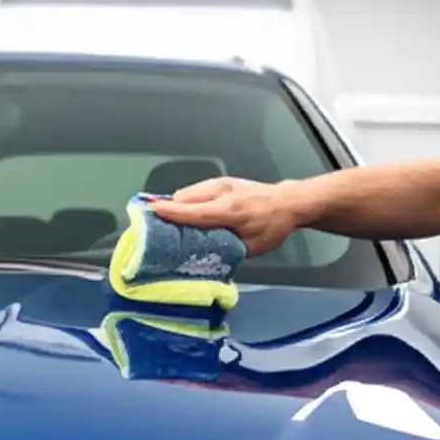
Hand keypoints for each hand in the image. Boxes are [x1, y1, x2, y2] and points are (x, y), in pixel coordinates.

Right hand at [148, 177, 300, 256]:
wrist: (287, 202)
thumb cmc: (271, 227)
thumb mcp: (251, 247)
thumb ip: (226, 251)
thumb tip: (203, 259)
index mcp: (231, 211)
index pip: (194, 211)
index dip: (171, 212)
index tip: (151, 212)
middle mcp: (222, 193)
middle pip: (185, 198)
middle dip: (170, 210)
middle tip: (158, 227)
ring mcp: (221, 183)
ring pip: (188, 192)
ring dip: (178, 205)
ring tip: (171, 221)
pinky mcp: (221, 180)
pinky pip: (196, 190)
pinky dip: (187, 200)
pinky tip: (187, 212)